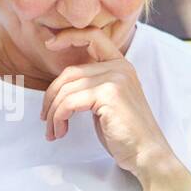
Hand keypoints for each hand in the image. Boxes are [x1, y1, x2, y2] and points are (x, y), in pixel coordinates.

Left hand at [39, 26, 173, 173]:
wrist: (146, 154)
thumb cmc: (123, 133)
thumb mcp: (105, 102)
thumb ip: (90, 87)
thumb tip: (59, 87)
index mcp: (120, 65)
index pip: (93, 36)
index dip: (68, 36)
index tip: (49, 44)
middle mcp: (120, 67)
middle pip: (70, 73)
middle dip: (51, 96)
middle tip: (45, 118)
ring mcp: (116, 79)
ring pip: (67, 89)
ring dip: (53, 112)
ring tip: (53, 130)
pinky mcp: (109, 95)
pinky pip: (69, 102)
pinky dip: (59, 118)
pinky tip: (60, 131)